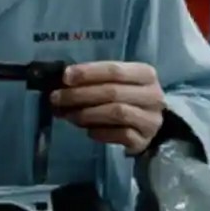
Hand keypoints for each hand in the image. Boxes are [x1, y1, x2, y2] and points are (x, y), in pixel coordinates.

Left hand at [50, 62, 164, 154]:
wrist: (148, 124)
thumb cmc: (128, 97)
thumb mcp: (118, 82)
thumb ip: (96, 80)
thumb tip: (64, 82)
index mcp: (146, 74)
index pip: (115, 70)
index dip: (88, 73)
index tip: (65, 77)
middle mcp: (153, 95)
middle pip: (113, 92)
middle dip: (80, 95)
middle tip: (57, 98)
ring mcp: (150, 119)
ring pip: (116, 113)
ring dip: (88, 114)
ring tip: (69, 115)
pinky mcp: (144, 140)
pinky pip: (119, 135)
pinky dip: (100, 132)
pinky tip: (88, 131)